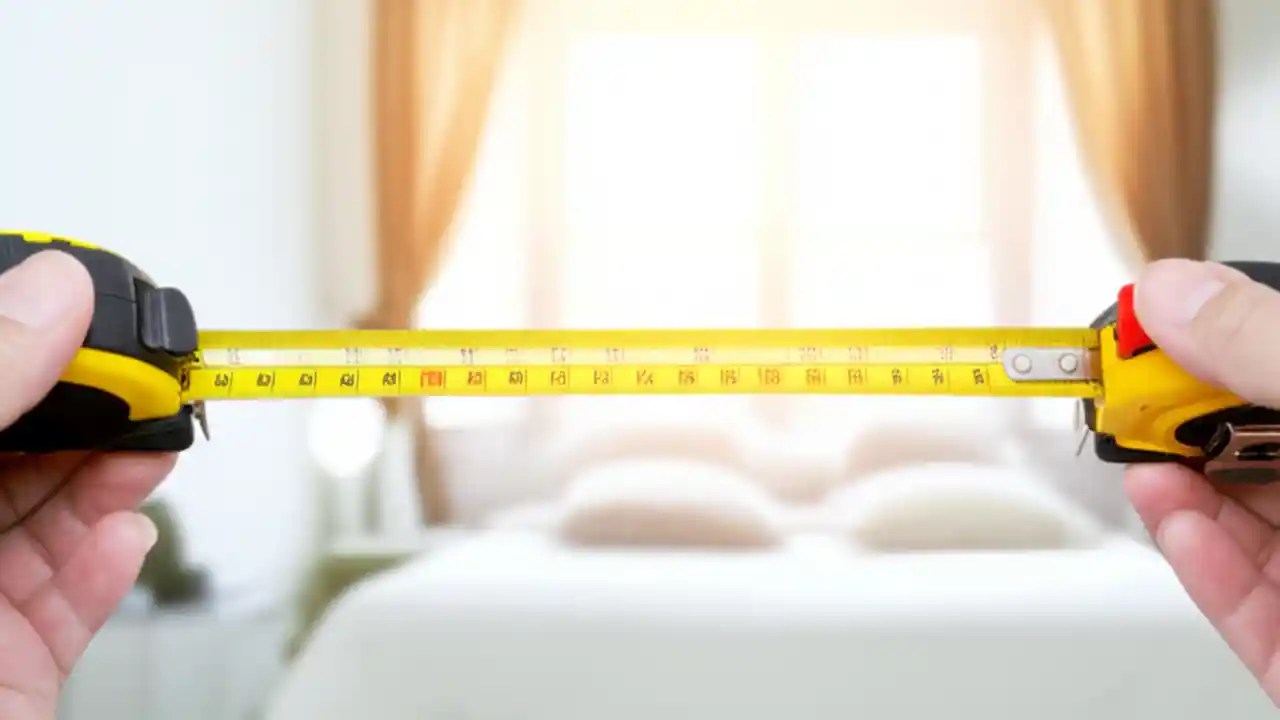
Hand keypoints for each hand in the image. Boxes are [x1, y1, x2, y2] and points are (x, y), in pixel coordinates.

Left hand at [0, 251, 174, 718]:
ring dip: (105, 481)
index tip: (73, 314)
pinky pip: (57, 607)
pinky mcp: (0, 678)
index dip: (7, 344)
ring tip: (151, 448)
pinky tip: (126, 532)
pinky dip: (103, 566)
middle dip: (73, 413)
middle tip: (140, 383)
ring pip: (35, 525)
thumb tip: (43, 297)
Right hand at [1125, 258, 1279, 704]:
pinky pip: (1249, 604)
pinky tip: (1176, 515)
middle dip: (1199, 419)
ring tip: (1146, 454)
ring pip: (1255, 527)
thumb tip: (1180, 295)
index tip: (1173, 315)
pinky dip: (1201, 559)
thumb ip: (1273, 348)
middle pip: (1278, 449)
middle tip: (1142, 391)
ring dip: (1186, 487)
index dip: (1239, 335)